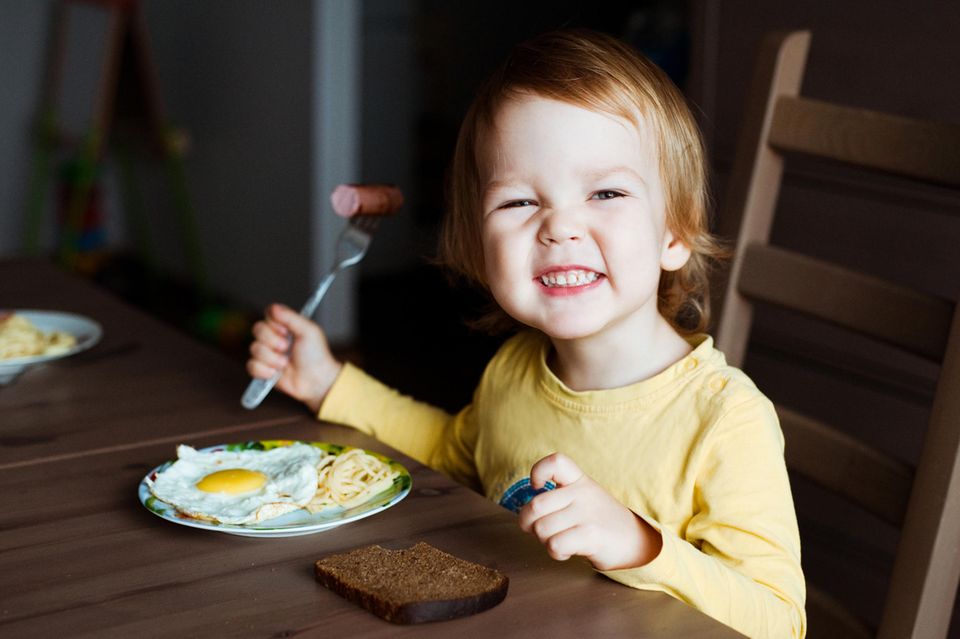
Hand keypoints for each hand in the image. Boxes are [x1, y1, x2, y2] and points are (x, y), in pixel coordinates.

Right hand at [246, 303, 342, 412]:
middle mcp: (274, 337)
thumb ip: (291, 317)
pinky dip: (264, 370)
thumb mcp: (309, 331)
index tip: (286, 331)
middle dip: (272, 341)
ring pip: (254, 348)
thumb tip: (274, 307)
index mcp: (285, 325)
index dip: (275, 323)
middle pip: (257, 329)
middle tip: (286, 348)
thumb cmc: (316, 355)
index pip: (268, 314)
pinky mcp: (262, 369)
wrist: (316, 380)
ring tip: (285, 364)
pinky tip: (276, 373)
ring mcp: (267, 353)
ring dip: (272, 358)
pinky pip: (251, 366)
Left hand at [518, 453, 661, 570]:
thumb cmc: (601, 521)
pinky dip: (556, 552)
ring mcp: (587, 513)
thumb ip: (558, 498)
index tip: (537, 487)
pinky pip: (554, 544)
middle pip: (535, 506)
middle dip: (530, 524)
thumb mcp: (583, 498)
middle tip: (543, 530)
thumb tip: (526, 516)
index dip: (538, 471)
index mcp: (579, 480)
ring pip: (541, 529)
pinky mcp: (590, 535)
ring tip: (561, 541)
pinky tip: (567, 551)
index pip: (556, 461)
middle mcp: (582, 493)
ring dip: (544, 542)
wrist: (636, 542)